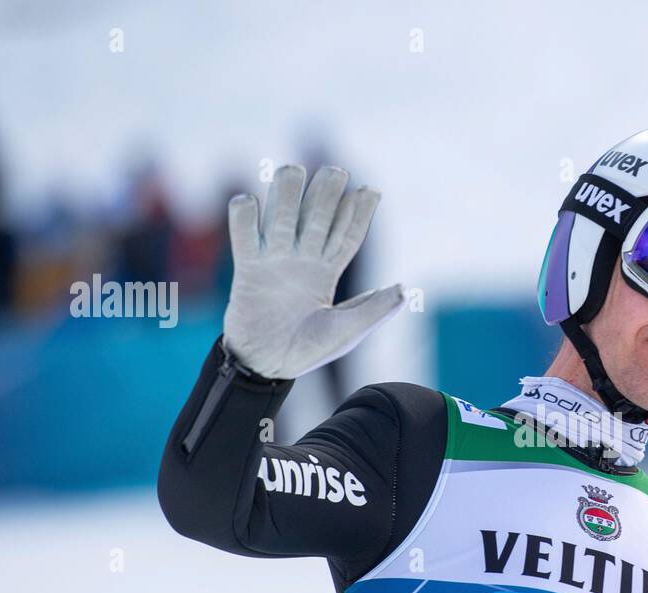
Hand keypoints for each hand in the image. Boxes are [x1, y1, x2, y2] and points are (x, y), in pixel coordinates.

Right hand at [222, 164, 403, 379]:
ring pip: (281, 219)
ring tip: (292, 170)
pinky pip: (244, 237)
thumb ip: (373, 310)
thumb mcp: (347, 332)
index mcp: (328, 273)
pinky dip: (243, 218)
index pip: (346, 236)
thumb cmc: (308, 352)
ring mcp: (274, 263)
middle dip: (325, 195)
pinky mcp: (247, 270)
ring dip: (285, 195)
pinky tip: (249, 201)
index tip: (372, 191)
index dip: (358, 214)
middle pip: (315, 219)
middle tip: (336, 172)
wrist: (267, 367)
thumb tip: (404, 290)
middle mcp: (302, 261)